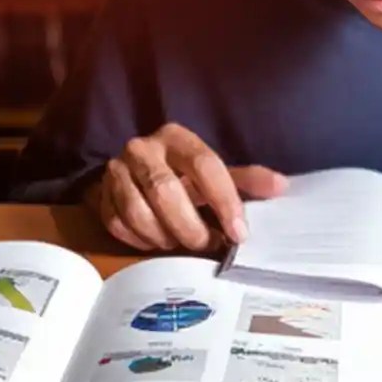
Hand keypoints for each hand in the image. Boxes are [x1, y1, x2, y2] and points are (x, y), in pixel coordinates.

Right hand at [92, 123, 287, 252]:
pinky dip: (142, 241)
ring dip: (165, 236)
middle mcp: (142, 148)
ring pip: (139, 213)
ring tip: (181, 242)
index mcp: (176, 136)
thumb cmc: (184, 173)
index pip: (204, 166)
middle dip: (191, 227)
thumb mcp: (216, 172)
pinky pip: (120, 226)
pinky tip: (158, 241)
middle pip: (166, 192)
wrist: (135, 172)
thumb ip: (245, 180)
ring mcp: (116, 171)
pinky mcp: (99, 194)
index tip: (239, 233)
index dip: (225, 202)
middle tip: (209, 244)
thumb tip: (282, 186)